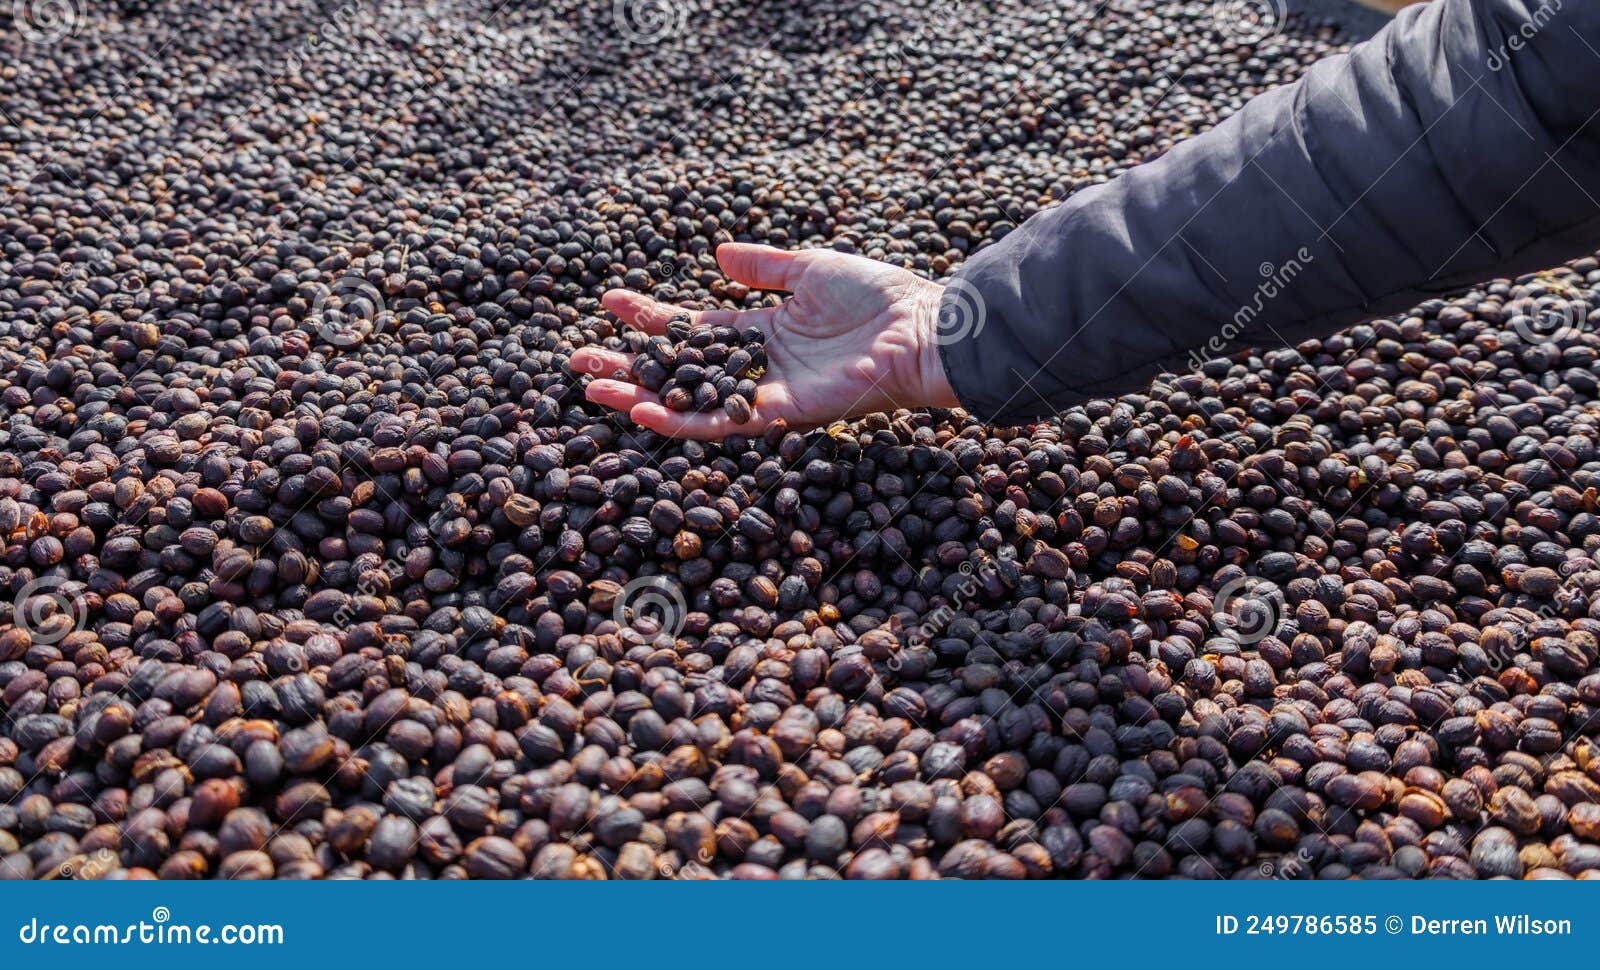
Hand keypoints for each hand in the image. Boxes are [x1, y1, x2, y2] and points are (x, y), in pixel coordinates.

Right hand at [569, 243, 960, 438]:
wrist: (923, 331)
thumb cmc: (879, 298)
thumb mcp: (811, 270)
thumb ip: (764, 267)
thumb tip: (717, 256)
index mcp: (762, 333)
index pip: (692, 329)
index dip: (650, 318)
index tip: (610, 301)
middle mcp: (757, 368)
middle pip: (679, 371)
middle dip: (627, 365)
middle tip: (578, 359)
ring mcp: (766, 394)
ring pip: (689, 403)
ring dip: (638, 397)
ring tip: (592, 388)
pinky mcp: (781, 414)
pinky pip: (722, 423)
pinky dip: (679, 420)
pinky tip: (641, 412)